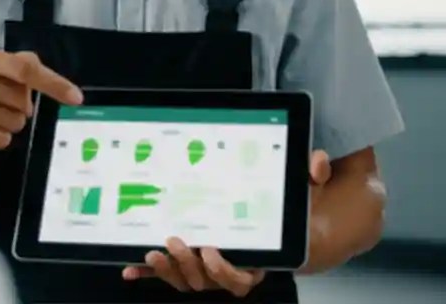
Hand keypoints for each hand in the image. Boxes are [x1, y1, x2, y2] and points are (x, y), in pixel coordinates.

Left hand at [121, 150, 335, 296]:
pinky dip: (146, 272)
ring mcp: (203, 268)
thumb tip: (317, 164)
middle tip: (177, 241)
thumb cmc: (280, 211)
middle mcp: (226, 268)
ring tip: (153, 250)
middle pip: (206, 281)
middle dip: (189, 266)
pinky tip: (128, 268)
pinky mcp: (183, 261)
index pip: (239, 278)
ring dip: (166, 270)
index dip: (224, 271)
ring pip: (184, 279)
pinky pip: (164, 273)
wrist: (267, 220)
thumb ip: (313, 177)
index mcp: (254, 260)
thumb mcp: (302, 193)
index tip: (214, 251)